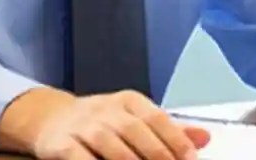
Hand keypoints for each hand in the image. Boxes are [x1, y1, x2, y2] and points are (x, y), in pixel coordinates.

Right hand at [0, 86, 210, 159]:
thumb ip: (167, 130)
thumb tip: (205, 138)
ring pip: (108, 143)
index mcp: (128, 101)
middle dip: (156, 153)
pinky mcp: (61, 143)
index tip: (190, 157)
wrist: (50, 118)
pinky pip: (79, 156)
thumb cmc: (99, 122)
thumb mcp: (134, 119)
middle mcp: (105, 109)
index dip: (175, 138)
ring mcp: (82, 125)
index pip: (156, 116)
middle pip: (134, 130)